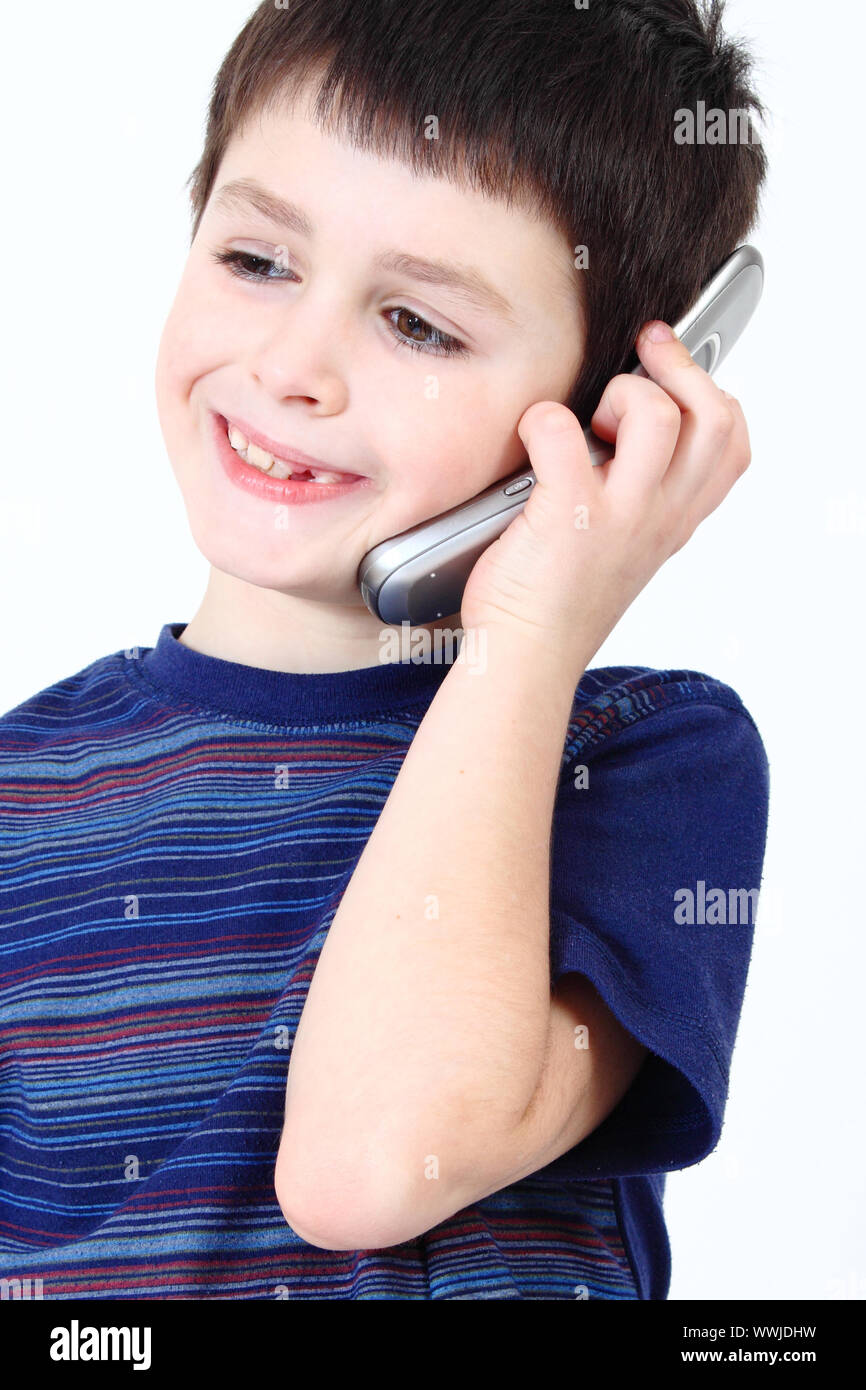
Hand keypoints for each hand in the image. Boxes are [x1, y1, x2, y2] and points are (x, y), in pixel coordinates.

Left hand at [459, 321, 751, 673]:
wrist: (524, 660)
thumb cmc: (557, 603)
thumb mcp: (622, 548)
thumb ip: (637, 498)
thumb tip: (622, 434)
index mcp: (673, 521)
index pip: (733, 445)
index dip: (710, 395)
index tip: (673, 375)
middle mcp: (658, 517)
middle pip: (714, 417)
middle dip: (677, 369)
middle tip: (641, 354)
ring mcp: (619, 516)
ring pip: (657, 414)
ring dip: (621, 393)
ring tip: (589, 418)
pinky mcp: (568, 517)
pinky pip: (561, 431)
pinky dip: (541, 418)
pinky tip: (530, 435)